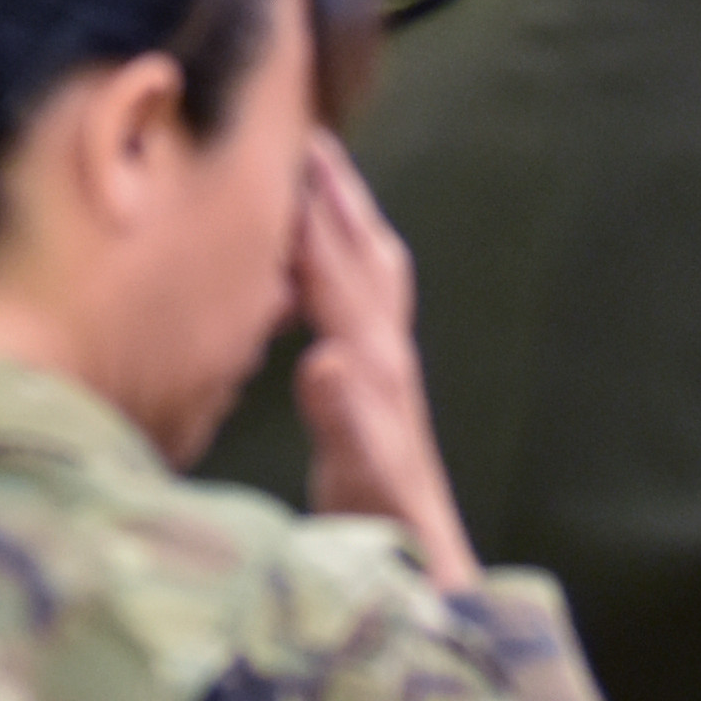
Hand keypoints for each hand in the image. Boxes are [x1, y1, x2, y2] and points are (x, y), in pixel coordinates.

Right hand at [287, 139, 476, 582]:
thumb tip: (324, 360)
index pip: (331, 267)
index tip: (273, 145)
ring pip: (372, 267)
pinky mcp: (382, 385)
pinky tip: (324, 270)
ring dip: (347, 215)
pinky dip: (345, 260)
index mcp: (372, 361)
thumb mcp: (359, 480)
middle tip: (303, 128)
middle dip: (333, 190)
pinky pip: (366, 298)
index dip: (301, 208)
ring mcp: (389, 365)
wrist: (427, 572)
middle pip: (361, 249)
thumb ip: (345, 421)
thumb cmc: (385, 532)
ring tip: (321, 174)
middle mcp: (386, 350)